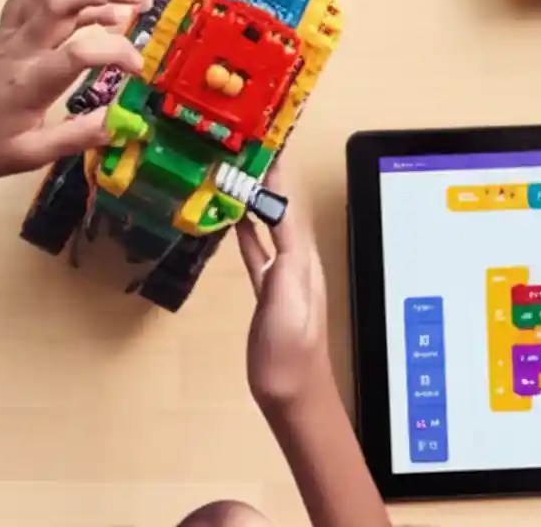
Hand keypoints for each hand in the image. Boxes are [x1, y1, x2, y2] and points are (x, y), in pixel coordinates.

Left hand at [0, 0, 150, 188]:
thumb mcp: (31, 156)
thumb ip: (77, 138)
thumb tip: (119, 121)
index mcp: (28, 83)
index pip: (78, 52)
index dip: (116, 53)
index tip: (138, 70)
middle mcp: (18, 49)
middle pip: (59, 0)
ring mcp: (7, 34)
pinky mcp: (2, 30)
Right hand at [236, 170, 330, 405]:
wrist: (293, 395)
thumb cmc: (288, 357)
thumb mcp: (286, 309)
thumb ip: (281, 269)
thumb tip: (274, 231)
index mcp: (303, 263)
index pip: (288, 209)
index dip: (277, 178)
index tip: (263, 145)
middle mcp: (297, 263)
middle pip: (282, 210)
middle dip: (269, 179)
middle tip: (248, 147)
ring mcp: (284, 276)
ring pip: (269, 226)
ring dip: (258, 200)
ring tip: (241, 172)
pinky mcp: (269, 292)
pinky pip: (258, 250)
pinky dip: (248, 231)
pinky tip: (237, 218)